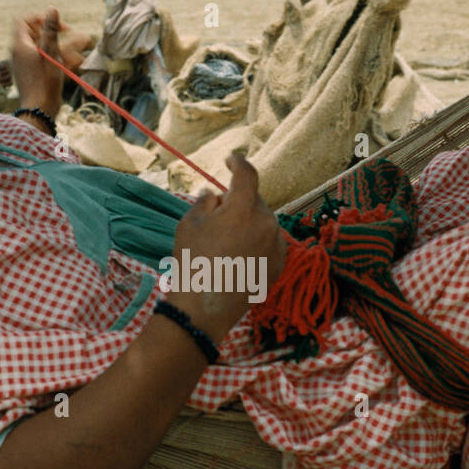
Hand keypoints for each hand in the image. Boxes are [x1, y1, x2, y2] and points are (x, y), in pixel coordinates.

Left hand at [10, 6, 65, 116]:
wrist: (39, 111)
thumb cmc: (44, 82)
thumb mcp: (50, 52)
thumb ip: (50, 30)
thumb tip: (52, 9)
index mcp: (20, 45)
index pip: (23, 19)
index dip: (39, 17)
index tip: (55, 24)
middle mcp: (19, 53)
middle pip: (35, 33)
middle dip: (55, 33)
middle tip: (70, 36)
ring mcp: (25, 64)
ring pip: (42, 48)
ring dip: (60, 46)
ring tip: (78, 52)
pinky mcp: (31, 75)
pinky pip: (44, 60)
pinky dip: (57, 59)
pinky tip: (72, 63)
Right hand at [164, 154, 288, 342]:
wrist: (204, 308)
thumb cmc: (192, 262)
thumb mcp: (189, 223)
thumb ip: (205, 201)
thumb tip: (215, 195)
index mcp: (244, 208)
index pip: (247, 174)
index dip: (238, 163)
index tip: (231, 160)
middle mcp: (267, 223)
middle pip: (254, 200)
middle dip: (237, 202)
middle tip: (217, 215)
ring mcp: (277, 244)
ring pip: (263, 221)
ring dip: (248, 222)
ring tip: (226, 241)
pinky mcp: (279, 263)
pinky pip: (269, 241)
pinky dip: (257, 240)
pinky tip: (238, 255)